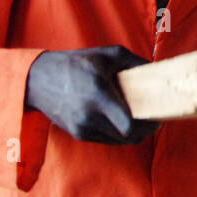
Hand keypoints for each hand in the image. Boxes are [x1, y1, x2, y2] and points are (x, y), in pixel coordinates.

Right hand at [25, 45, 159, 144]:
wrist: (39, 79)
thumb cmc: (77, 64)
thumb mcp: (108, 55)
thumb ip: (135, 62)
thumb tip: (157, 70)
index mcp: (98, 94)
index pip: (128, 126)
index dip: (147, 125)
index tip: (157, 117)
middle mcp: (89, 115)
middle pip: (130, 137)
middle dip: (146, 131)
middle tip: (154, 120)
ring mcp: (83, 128)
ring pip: (120, 141)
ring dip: (133, 134)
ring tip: (140, 119)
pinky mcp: (79, 134)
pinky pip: (108, 140)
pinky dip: (119, 134)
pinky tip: (122, 120)